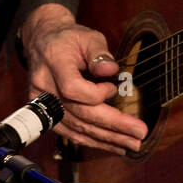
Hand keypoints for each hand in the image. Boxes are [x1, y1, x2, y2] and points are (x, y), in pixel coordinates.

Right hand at [20, 3, 146, 154]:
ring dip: (106, 139)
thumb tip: (111, 70)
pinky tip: (112, 145)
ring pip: (76, 128)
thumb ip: (100, 53)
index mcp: (54, 63)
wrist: (43, 43)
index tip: (113, 87)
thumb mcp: (87, 37)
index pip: (73, 88)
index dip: (96, 94)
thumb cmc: (69, 39)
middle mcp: (44, 86)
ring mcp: (43, 103)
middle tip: (139, 133)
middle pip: (79, 113)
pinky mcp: (47, 114)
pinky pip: (70, 133)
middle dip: (113, 125)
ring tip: (131, 144)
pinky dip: (92, 140)